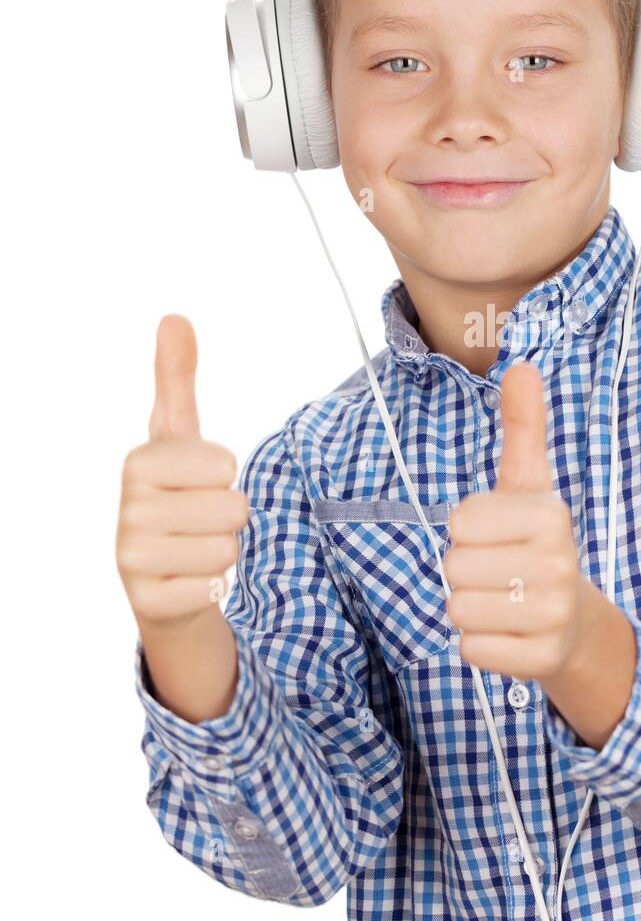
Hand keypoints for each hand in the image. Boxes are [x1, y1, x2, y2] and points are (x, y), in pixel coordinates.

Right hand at [116, 315, 250, 627]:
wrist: (163, 578)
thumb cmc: (177, 497)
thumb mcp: (178, 438)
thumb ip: (177, 380)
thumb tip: (174, 318)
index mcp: (137, 463)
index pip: (224, 464)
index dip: (224, 476)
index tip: (197, 482)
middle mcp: (127, 510)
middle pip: (233, 508)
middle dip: (228, 517)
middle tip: (198, 521)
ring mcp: (132, 558)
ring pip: (228, 548)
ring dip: (223, 552)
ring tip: (194, 549)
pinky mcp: (148, 602)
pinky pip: (215, 587)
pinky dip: (212, 587)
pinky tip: (188, 581)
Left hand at [444, 362, 589, 681]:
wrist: (578, 625)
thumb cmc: (538, 547)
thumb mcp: (530, 487)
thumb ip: (523, 429)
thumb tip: (520, 366)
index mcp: (550, 514)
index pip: (460, 522)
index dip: (468, 532)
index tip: (500, 538)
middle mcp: (558, 562)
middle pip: (453, 566)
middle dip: (467, 572)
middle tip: (502, 575)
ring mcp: (553, 614)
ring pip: (457, 608)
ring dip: (471, 609)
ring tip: (505, 603)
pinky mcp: (541, 660)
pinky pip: (471, 648)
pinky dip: (480, 645)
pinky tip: (509, 635)